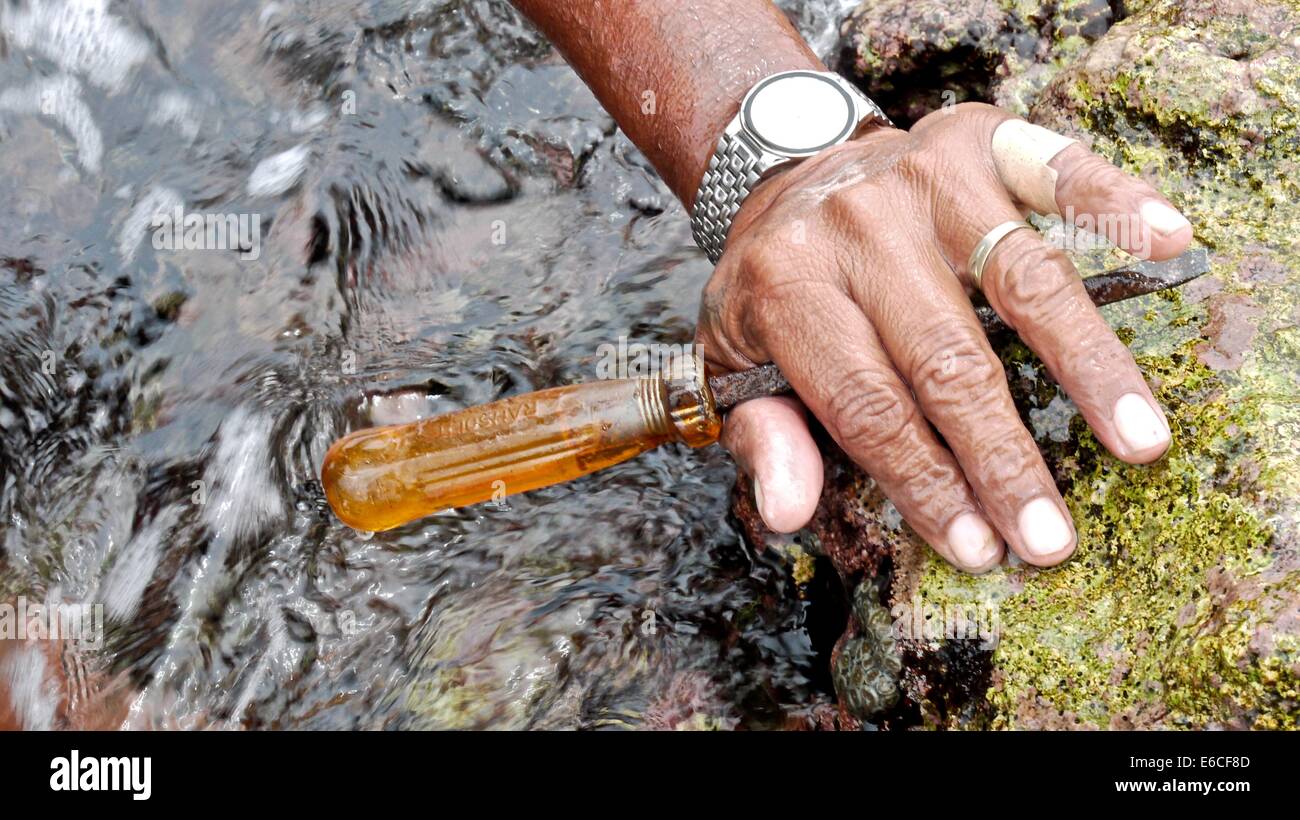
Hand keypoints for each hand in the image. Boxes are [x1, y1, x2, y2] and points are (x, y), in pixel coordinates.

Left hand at [696, 103, 1193, 571]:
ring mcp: (920, 177)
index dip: (924, 482)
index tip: (978, 548)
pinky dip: (1116, 203)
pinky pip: (1057, 168)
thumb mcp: (731, 361)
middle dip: (1002, 458)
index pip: (865, 404)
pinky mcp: (975, 139)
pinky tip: (1170, 242)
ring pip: (1020, 278)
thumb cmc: (774, 289)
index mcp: (785, 289)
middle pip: (946, 358)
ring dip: (1086, 365)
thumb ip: (761, 433)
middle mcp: (856, 228)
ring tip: (1139, 441)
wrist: (782, 176)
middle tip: (1051, 537)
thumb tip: (786, 510)